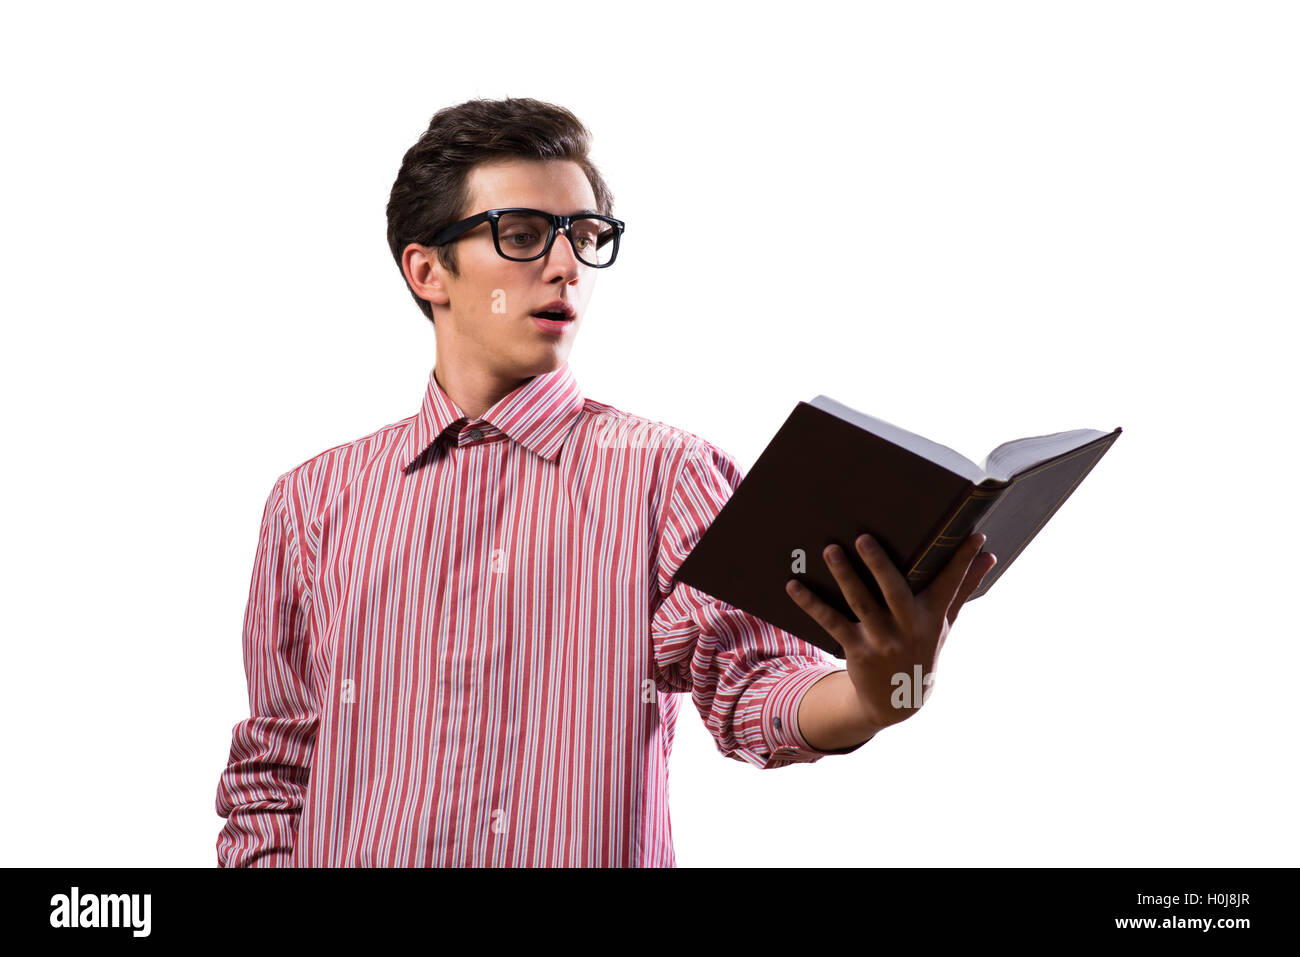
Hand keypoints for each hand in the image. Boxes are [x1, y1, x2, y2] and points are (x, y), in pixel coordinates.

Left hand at [785, 532, 995, 732]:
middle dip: (881, 565)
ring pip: (860, 603)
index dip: (964, 561)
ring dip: (844, 576)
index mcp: (932, 617)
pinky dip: (811, 604)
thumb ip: (962, 588)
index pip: (951, 585)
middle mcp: (908, 628)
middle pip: (895, 592)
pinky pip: (831, 622)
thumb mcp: (945, 622)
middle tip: (864, 538)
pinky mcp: (856, 649)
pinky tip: (794, 585)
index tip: (974, 536)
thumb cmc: (922, 649)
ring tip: (830, 550)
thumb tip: (990, 556)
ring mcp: (881, 640)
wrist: (899, 701)